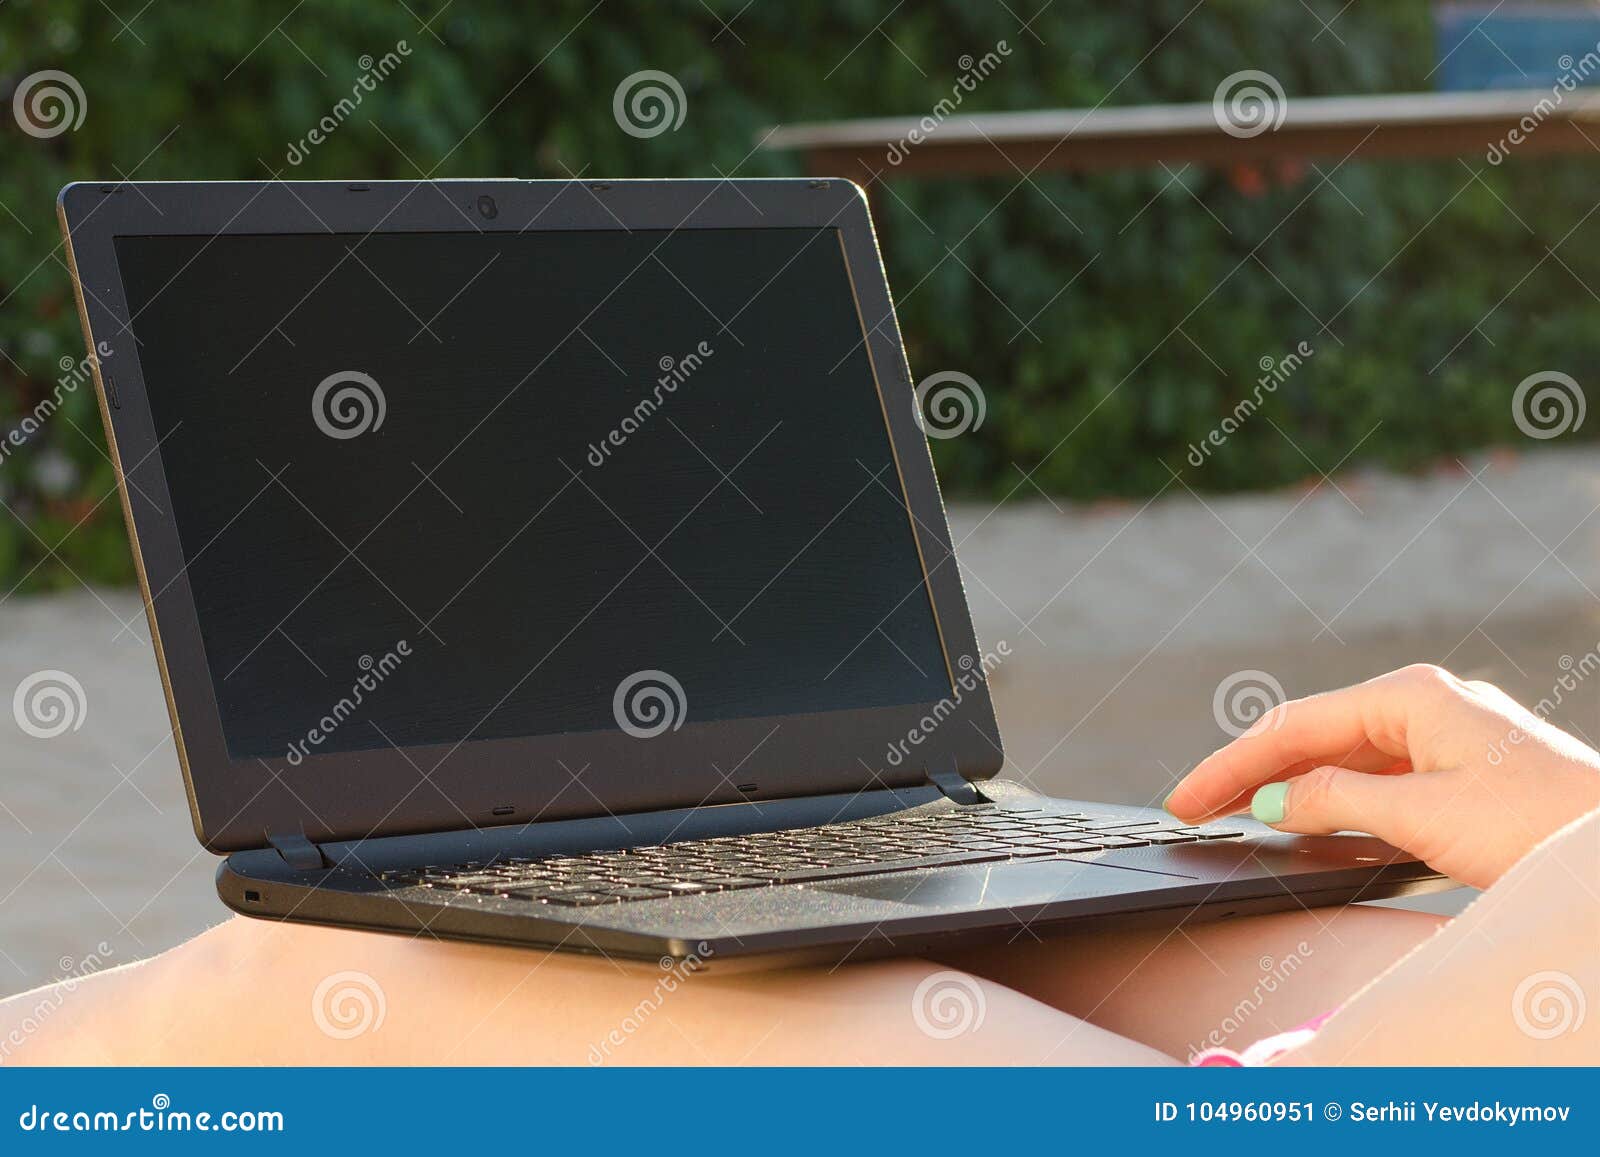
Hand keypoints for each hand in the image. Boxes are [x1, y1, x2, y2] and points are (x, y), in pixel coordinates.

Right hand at [1166, 664, 1599, 888]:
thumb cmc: (1539, 826)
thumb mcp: (1421, 816)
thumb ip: (1335, 802)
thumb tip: (1272, 801)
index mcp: (1409, 696)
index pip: (1293, 727)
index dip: (1230, 766)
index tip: (1185, 799)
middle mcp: (1425, 704)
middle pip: (1314, 737)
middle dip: (1251, 774)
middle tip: (1194, 810)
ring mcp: (1446, 736)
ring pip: (1346, 759)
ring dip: (1292, 788)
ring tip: (1236, 816)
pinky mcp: (1464, 771)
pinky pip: (1379, 779)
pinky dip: (1335, 801)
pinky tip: (1310, 821)